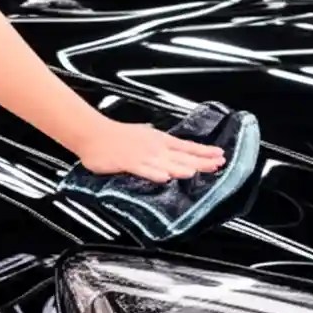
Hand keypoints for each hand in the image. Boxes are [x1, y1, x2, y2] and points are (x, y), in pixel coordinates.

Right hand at [74, 120, 224, 182]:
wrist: (93, 134)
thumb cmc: (117, 135)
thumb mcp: (144, 135)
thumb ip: (159, 143)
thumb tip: (171, 146)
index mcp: (160, 140)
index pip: (187, 147)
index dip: (204, 152)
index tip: (220, 155)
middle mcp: (155, 147)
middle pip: (182, 156)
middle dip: (201, 161)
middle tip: (218, 164)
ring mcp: (142, 155)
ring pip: (165, 163)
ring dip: (182, 167)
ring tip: (196, 171)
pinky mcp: (127, 162)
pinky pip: (143, 169)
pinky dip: (154, 173)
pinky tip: (164, 178)